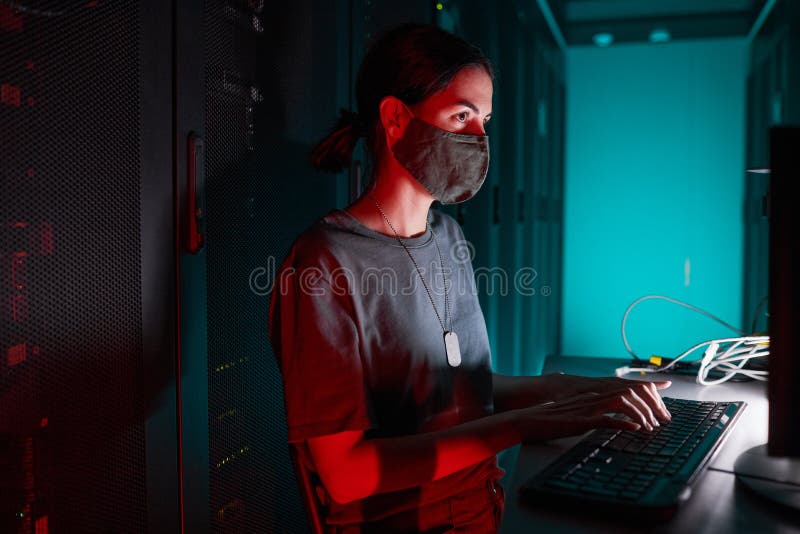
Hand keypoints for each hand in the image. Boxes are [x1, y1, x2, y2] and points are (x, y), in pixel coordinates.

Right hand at [539, 374, 671, 428]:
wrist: (527, 420)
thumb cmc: (549, 417)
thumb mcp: (577, 410)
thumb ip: (593, 409)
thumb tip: (610, 414)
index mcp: (592, 392)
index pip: (626, 383)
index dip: (647, 385)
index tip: (665, 387)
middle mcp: (592, 396)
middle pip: (629, 391)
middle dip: (651, 403)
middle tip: (664, 417)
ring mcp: (587, 407)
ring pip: (622, 402)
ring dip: (640, 414)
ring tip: (651, 426)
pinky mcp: (580, 420)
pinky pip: (606, 419)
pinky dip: (623, 423)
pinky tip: (634, 428)